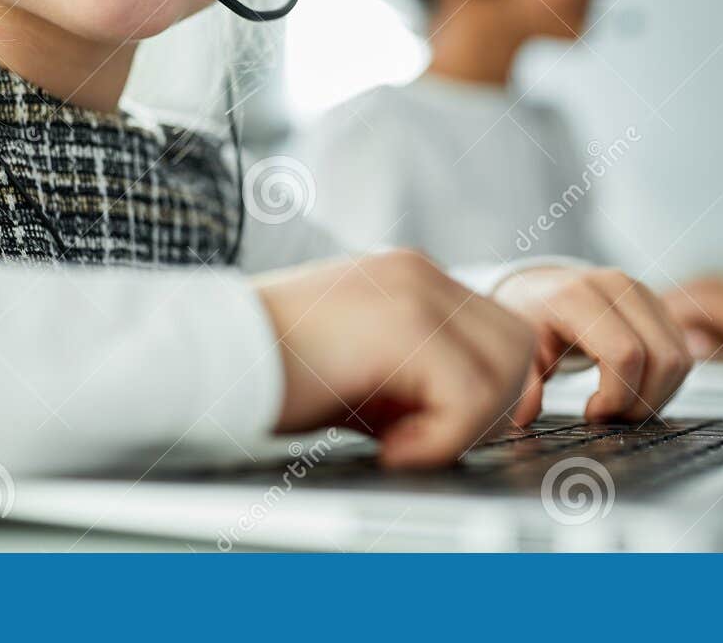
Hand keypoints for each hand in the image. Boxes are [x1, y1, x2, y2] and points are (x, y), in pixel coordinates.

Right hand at [256, 250, 537, 466]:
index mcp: (411, 279)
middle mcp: (420, 274)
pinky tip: (388, 449)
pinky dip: (439, 439)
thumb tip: (465, 425)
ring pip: (506, 366)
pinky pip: (469, 395)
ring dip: (463, 424)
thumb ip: (414, 382)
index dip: (481, 395)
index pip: (496, 333)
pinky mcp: (404, 323)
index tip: (426, 434)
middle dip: (486, 408)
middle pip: (515, 344)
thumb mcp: (360, 374)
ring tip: (399, 444)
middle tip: (421, 441)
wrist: (207, 355)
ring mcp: (414, 291)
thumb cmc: (270, 374)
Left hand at [492, 266, 693, 424]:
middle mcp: (618, 287)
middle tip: (608, 415)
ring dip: (656, 397)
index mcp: (579, 296)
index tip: (590, 412)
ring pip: (679, 360)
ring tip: (620, 405)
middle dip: (639, 403)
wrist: (541, 288)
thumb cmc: (530, 319)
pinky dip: (665, 384)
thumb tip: (524, 415)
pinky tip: (634, 391)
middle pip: (661, 360)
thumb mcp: (519, 348)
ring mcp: (644, 293)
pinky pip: (683, 355)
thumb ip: (522, 381)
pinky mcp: (660, 305)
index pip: (624, 355)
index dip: (615, 397)